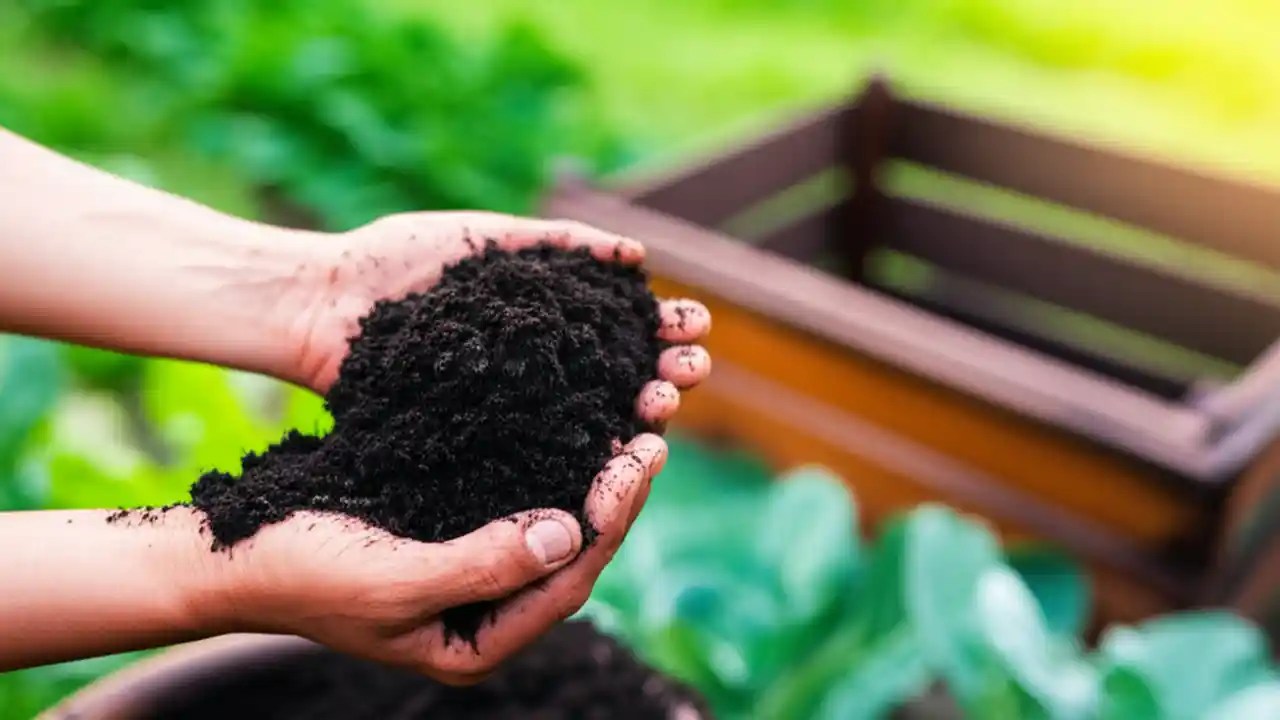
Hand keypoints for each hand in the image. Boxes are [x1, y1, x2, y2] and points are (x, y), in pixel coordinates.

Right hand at [216, 433, 667, 684]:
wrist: (230, 552)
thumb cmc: (302, 571)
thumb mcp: (392, 579)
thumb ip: (481, 564)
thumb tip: (569, 534)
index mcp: (477, 641)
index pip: (569, 581)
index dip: (610, 521)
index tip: (637, 459)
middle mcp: (486, 612)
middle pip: (575, 554)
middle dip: (617, 497)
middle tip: (652, 431)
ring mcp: (474, 572)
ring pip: (556, 525)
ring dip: (595, 477)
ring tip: (631, 421)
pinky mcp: (456, 532)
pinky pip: (522, 499)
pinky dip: (554, 464)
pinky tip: (574, 422)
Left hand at [289, 211, 713, 427]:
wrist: (321, 304)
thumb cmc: (396, 266)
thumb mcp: (487, 242)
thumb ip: (557, 247)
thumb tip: (634, 258)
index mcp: (544, 324)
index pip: (620, 331)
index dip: (662, 330)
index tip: (691, 325)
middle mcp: (536, 371)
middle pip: (619, 376)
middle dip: (666, 371)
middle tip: (692, 369)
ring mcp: (511, 410)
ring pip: (591, 417)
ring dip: (640, 411)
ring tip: (666, 399)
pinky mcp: (480, 445)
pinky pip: (540, 451)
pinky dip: (583, 448)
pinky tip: (621, 442)